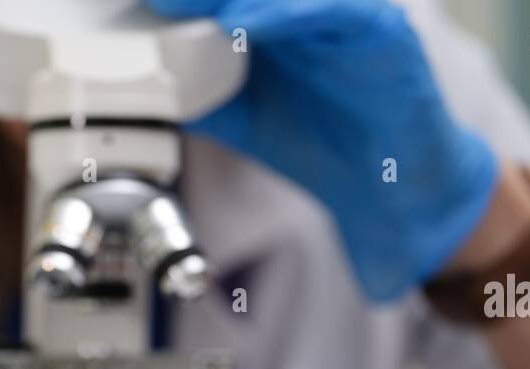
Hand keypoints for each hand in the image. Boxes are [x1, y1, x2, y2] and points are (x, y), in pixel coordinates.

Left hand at [148, 0, 498, 299]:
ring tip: (180, 1)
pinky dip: (285, 13)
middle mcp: (310, 8)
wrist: (390, 189)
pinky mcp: (381, 28)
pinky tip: (242, 24)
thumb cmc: (323, 145)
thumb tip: (143, 90)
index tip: (138, 3)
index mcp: (276, 18)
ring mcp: (347, 12)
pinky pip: (333, 9)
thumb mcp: (240, 117)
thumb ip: (197, 95)